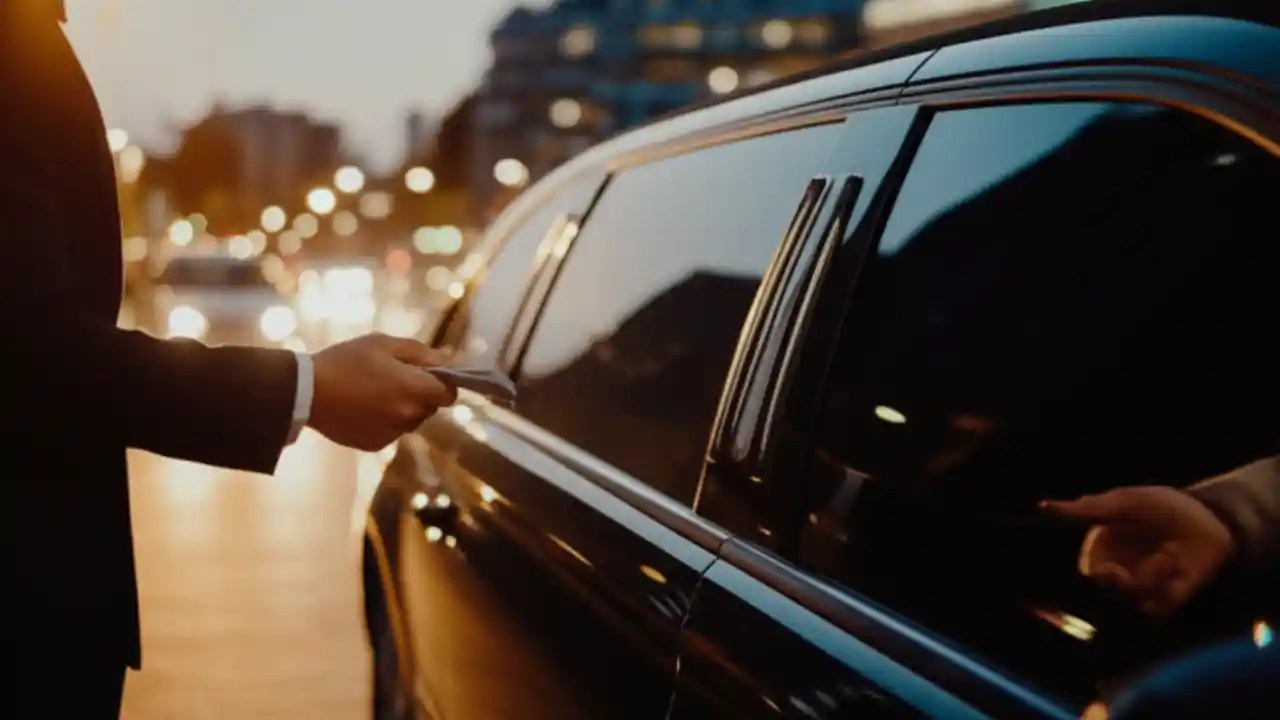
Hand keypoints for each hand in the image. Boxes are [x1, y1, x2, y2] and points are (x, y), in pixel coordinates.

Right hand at [308, 333, 456, 450]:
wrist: (307, 391)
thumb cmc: (347, 361)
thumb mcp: (384, 344)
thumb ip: (421, 352)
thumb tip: (450, 357)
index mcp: (415, 389)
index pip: (449, 394)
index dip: (442, 383)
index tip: (426, 373)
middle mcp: (409, 416)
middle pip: (430, 407)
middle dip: (421, 394)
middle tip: (394, 378)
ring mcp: (393, 433)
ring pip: (411, 421)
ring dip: (403, 409)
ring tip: (375, 392)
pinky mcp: (375, 444)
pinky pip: (392, 432)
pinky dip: (385, 422)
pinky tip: (364, 408)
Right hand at [1040, 486, 1234, 617]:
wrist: (1210, 521)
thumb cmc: (1162, 507)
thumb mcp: (1125, 503)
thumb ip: (1087, 509)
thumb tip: (1042, 507)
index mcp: (1100, 551)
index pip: (1088, 574)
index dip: (1099, 576)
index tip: (1114, 573)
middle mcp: (1116, 573)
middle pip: (1109, 594)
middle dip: (1131, 579)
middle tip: (1160, 559)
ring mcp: (1141, 590)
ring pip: (1134, 601)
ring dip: (1156, 577)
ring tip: (1175, 553)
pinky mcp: (1165, 602)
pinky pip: (1158, 609)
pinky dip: (1169, 591)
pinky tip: (1181, 569)